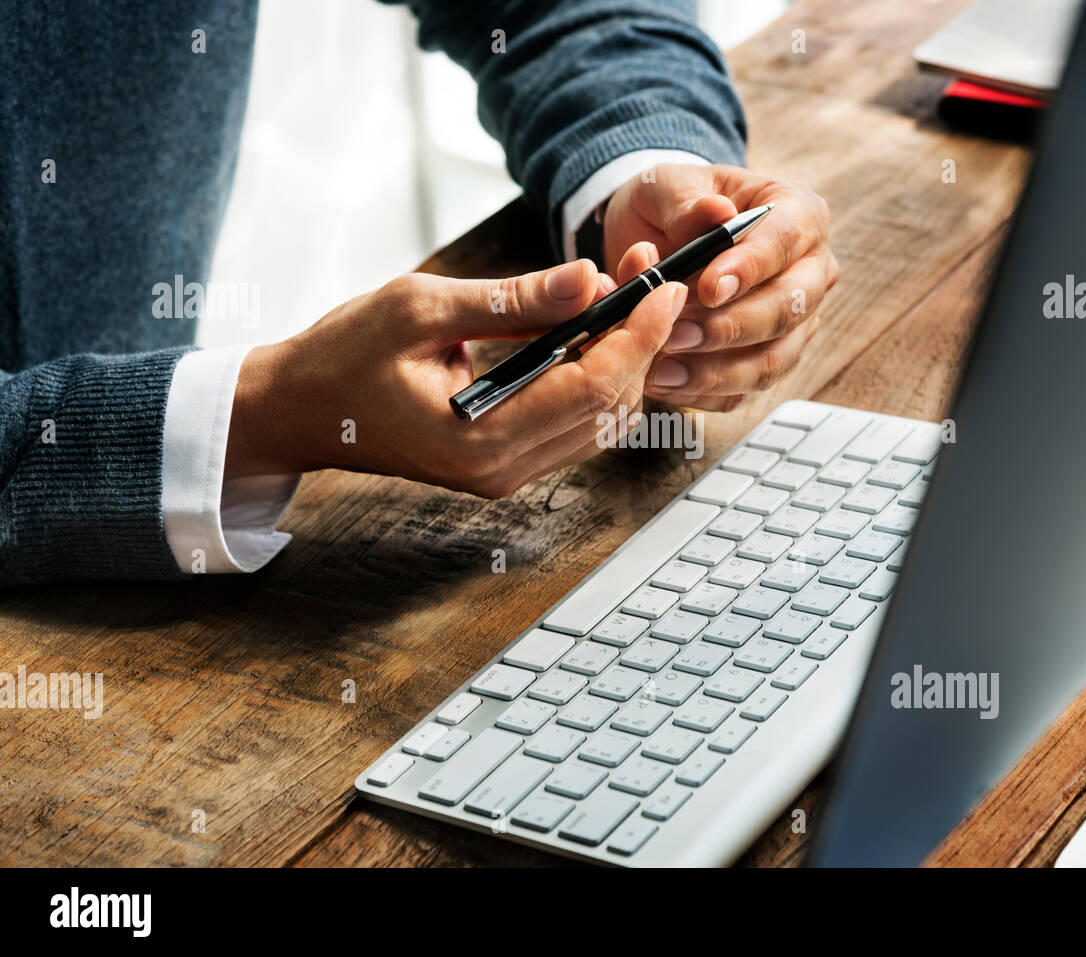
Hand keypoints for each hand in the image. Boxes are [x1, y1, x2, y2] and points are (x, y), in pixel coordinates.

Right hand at [227, 261, 686, 497]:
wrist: (301, 410)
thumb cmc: (344, 354)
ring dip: (623, 361)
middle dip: (640, 342)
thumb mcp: (422, 308)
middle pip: (611, 409)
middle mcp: (502, 469)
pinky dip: (596, 379)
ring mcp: (505, 474)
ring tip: (619, 297)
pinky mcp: (505, 464)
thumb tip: (589, 278)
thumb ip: (512, 299)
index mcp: (479, 438)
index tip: (663, 285)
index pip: (592, 387)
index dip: (638, 334)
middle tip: (644, 277)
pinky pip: (576, 427)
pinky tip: (590, 332)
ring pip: (603, 423)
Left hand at [601, 163, 837, 410]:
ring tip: (663, 367)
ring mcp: (795, 324)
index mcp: (799, 214)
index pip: (786, 243)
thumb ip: (686, 202)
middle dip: (730, 327)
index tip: (707, 288)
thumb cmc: (673, 203)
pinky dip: (703, 392)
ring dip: (716, 371)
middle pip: (788, 311)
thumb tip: (717, 215)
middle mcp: (810, 272)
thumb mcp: (668, 185)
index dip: (749, 269)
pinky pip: (745, 390)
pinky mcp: (767, 361)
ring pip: (771, 361)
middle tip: (676, 332)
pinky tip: (665, 382)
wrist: (659, 236)